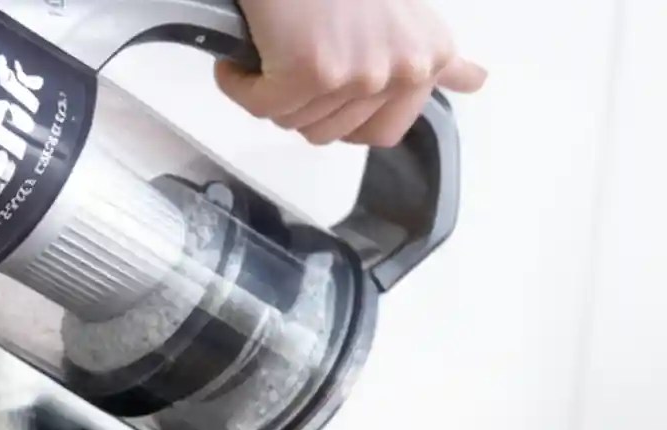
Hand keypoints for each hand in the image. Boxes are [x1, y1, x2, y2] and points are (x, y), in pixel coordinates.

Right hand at [216, 0, 485, 146]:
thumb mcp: (408, 11)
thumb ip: (439, 58)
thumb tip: (475, 81)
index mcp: (429, 56)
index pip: (384, 132)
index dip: (343, 116)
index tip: (327, 92)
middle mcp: (402, 69)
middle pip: (331, 134)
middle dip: (300, 102)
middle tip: (291, 59)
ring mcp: (359, 74)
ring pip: (294, 122)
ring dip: (269, 91)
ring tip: (273, 47)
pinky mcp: (311, 71)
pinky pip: (261, 106)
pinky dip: (239, 84)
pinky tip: (238, 59)